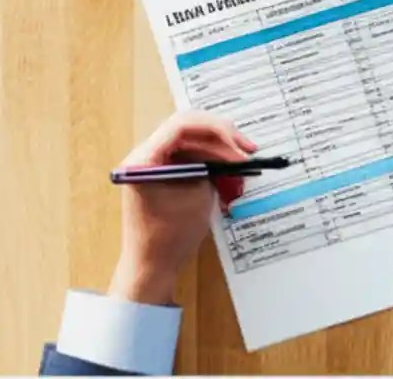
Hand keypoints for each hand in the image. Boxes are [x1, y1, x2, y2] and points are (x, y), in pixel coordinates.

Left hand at [108, 111, 256, 305]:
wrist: (150, 267)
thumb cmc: (168, 237)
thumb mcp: (197, 197)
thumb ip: (212, 168)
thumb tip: (232, 151)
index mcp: (144, 158)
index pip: (182, 125)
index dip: (216, 129)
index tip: (239, 145)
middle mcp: (145, 155)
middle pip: (187, 130)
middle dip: (221, 138)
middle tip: (247, 151)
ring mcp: (153, 164)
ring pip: (192, 143)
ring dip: (218, 152)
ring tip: (243, 166)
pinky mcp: (162, 174)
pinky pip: (189, 158)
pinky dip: (210, 163)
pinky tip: (229, 171)